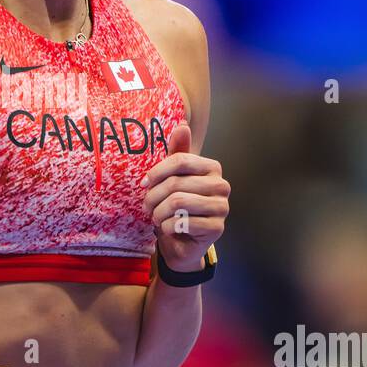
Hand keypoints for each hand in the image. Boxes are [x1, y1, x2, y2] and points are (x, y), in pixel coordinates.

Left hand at [141, 120, 229, 272]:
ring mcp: (222, 207)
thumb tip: (182, 126)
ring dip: (159, 212)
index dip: (156, 172)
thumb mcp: (174, 177)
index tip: (144, 183)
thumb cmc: (177, 205)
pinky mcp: (217, 228)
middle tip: (147, 206)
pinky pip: (182, 222)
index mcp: (212, 167)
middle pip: (176, 183)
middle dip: (153, 196)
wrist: (183, 240)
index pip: (180, 160)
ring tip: (156, 217)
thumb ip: (178, 152)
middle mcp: (222, 185)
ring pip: (177, 202)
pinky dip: (167, 226)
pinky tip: (169, 227)